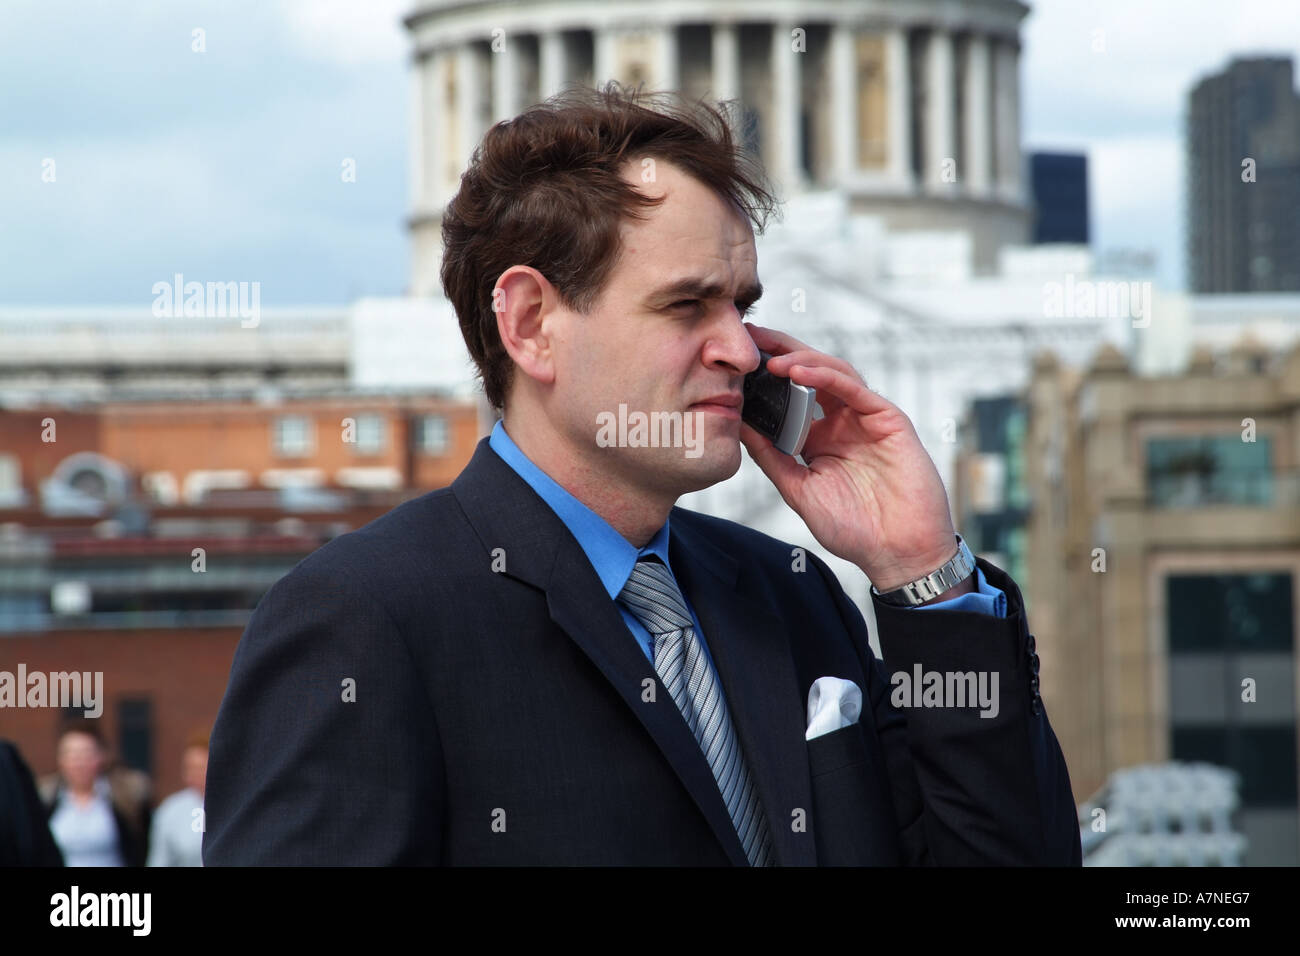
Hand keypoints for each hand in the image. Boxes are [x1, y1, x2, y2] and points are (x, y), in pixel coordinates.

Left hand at [738, 324, 958, 590]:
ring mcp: (866, 418)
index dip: (764, 377)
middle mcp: (842, 421)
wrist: (899, 553)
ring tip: (770, 358)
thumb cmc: (855, 529)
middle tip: (750, 336)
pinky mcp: (889, 419)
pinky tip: (800, 372)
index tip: (733, 362)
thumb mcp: (799, 490)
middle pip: (810, 373)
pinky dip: (827, 376)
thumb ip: (772, 458)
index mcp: (819, 437)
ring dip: (800, 360)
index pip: (790, 395)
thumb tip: (739, 428)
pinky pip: (855, 389)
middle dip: (780, 351)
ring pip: (832, 372)